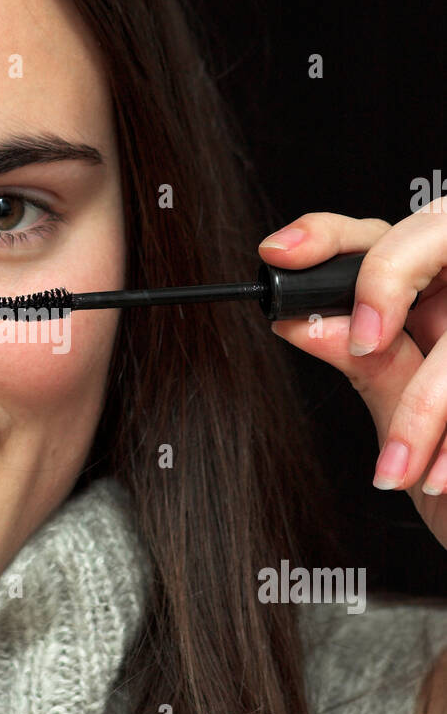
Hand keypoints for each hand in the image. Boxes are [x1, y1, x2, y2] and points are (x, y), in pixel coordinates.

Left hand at [258, 202, 446, 551]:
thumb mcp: (407, 426)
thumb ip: (370, 367)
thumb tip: (304, 322)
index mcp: (439, 304)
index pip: (382, 237)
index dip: (330, 234)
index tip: (282, 253)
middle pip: (438, 235)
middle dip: (389, 277)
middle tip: (364, 341)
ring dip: (424, 407)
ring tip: (396, 470)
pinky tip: (441, 479)